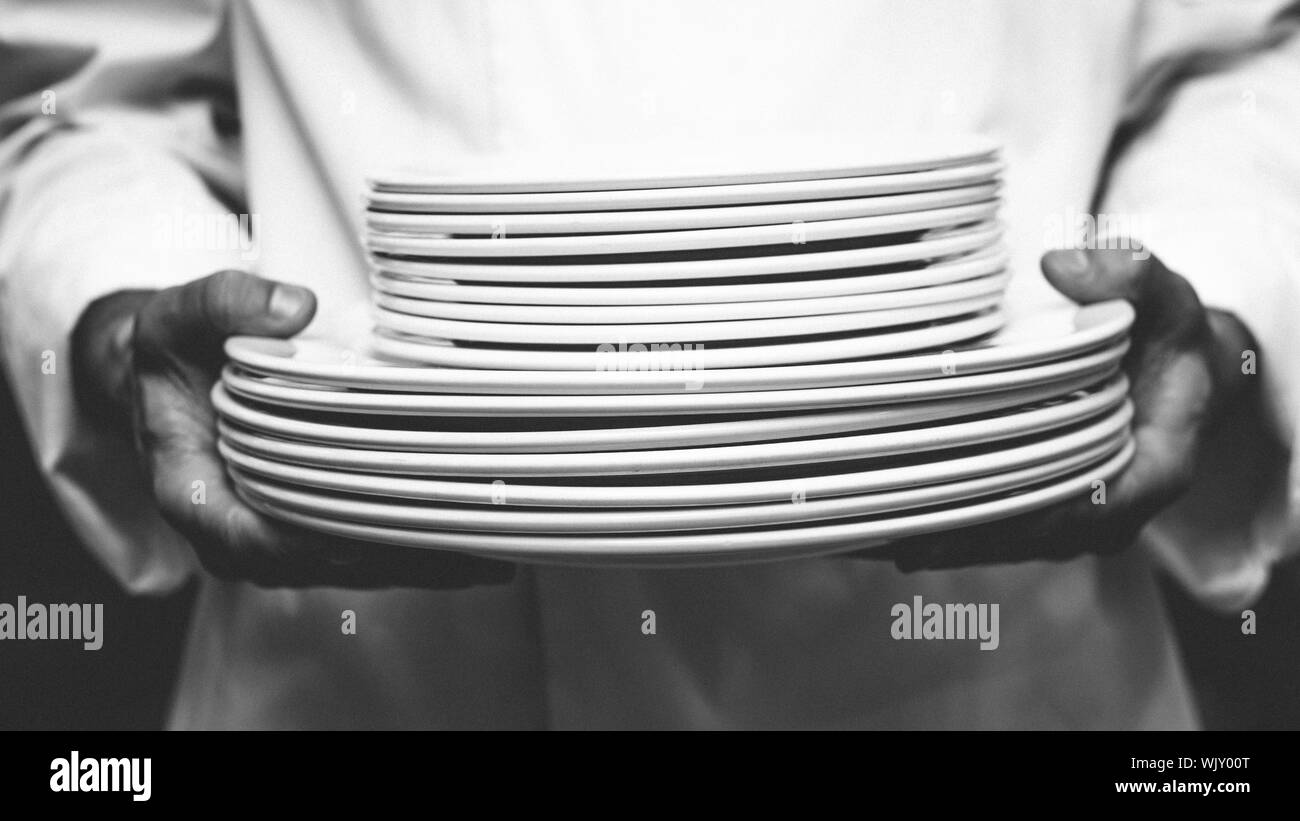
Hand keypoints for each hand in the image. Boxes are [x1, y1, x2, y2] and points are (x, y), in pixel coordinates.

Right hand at [72, 270, 515, 588]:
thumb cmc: (172, 353)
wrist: (171, 376)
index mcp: (191, 495)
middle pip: (323, 563)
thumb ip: (225, 303)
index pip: (259, 540)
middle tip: (473, 544)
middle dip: (398, 558)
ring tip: (490, 549)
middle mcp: (233, 534)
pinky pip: (361, 553)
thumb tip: (294, 307)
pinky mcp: (305, 534)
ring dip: (419, 563)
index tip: (391, 529)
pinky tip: (473, 543)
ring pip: (351, 568)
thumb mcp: (177, 314)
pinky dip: (415, 549)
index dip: (326, 543)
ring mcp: (271, 542)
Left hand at [870, 245, 1256, 571]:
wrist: (1177, 368)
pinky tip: (884, 518)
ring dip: (939, 537)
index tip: (955, 517)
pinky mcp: (1046, 511)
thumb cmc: (1169, 334)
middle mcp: (1113, 510)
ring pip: (1002, 541)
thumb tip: (1062, 264)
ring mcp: (1077, 518)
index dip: (1017, 518)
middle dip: (956, 538)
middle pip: (1025, 536)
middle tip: (885, 532)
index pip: (1082, 510)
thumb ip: (1131, 273)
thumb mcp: (1168, 294)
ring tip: (868, 536)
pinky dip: (944, 523)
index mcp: (1154, 471)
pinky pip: (993, 526)